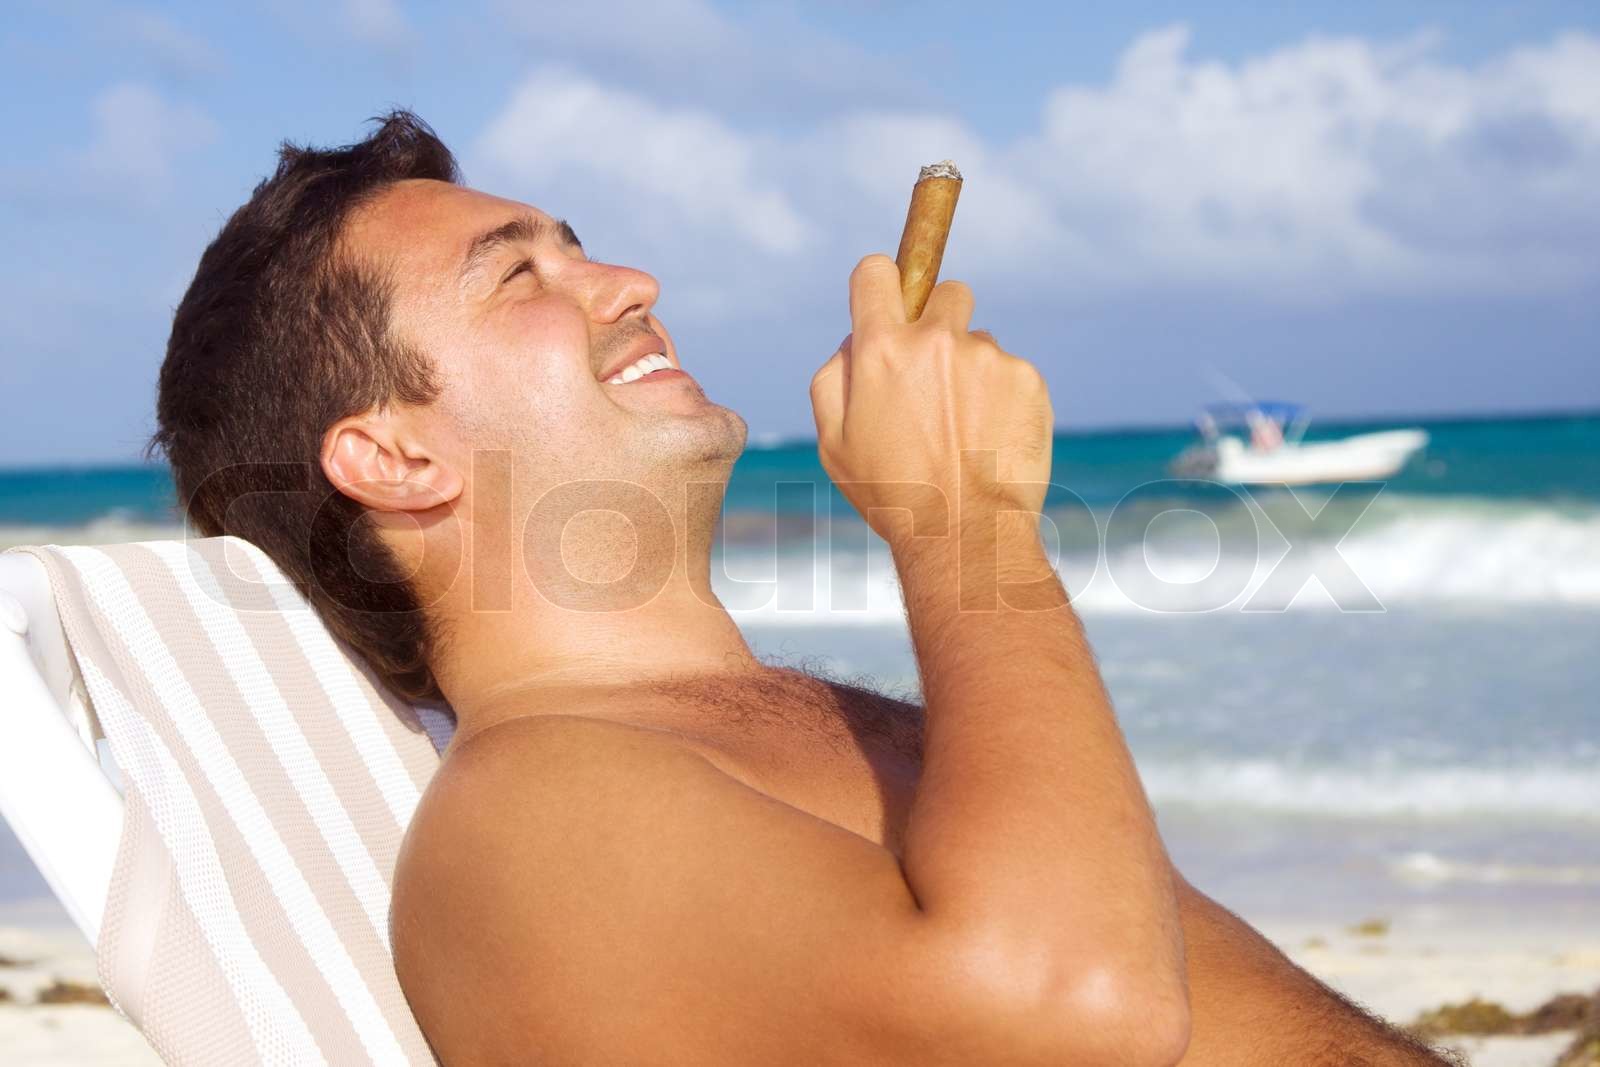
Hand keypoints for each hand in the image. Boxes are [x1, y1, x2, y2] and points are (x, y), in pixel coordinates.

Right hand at [809, 255, 1053, 550]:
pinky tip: (990, 439)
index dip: (878, 285)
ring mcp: (988, 357)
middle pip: (945, 292)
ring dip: (970, 371)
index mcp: (882, 349)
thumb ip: (834, 377)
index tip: (885, 303)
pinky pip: (1011, 371)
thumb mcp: (834, 442)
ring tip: (963, 430)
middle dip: (938, 322)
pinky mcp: (1027, 378)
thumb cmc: (893, 492)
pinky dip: (1002, 398)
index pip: (876, 273)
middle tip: (933, 378)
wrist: (966, 533)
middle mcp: (937, 340)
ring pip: (979, 342)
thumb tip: (854, 340)